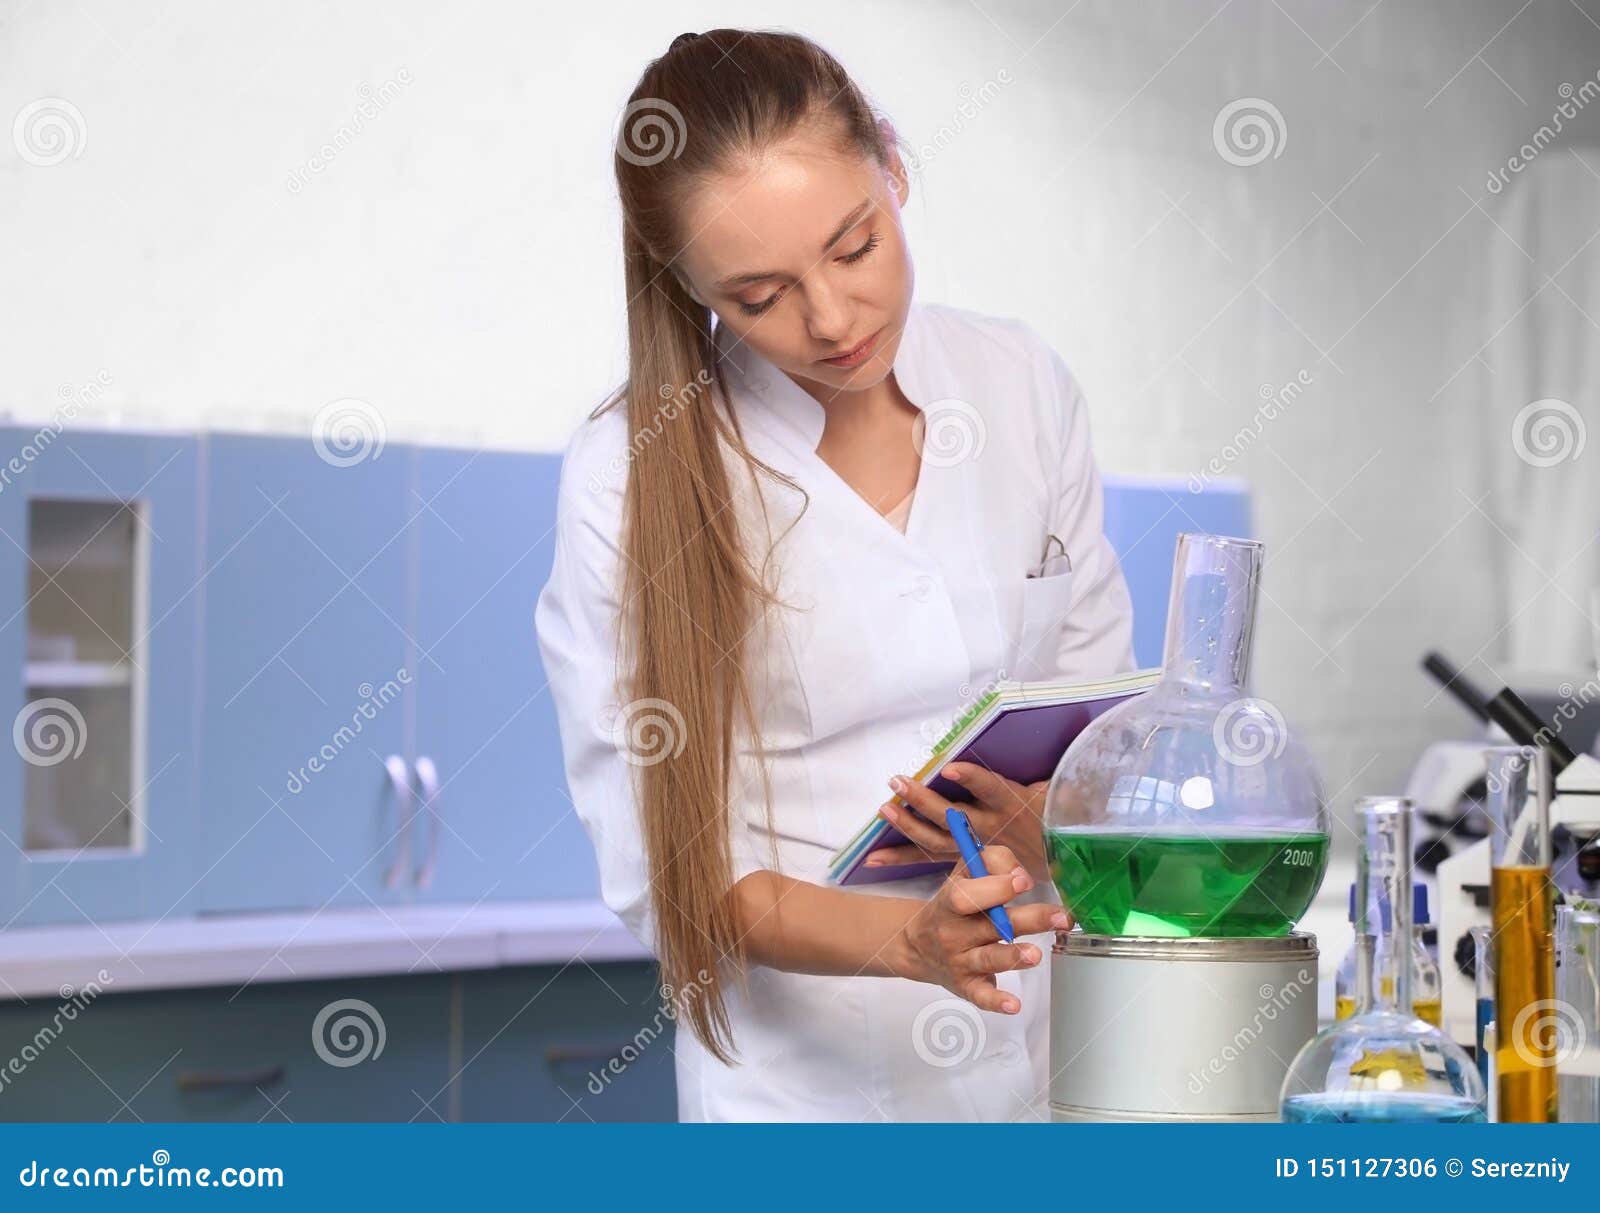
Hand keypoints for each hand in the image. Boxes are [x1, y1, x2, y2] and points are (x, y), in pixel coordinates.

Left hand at [868, 763, 1050, 880]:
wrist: (1055, 863)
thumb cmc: (1049, 815)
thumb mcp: (1050, 790)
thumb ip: (1036, 773)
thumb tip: (1046, 747)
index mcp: (1011, 805)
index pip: (991, 789)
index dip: (972, 779)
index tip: (950, 768)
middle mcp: (989, 828)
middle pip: (953, 816)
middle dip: (923, 799)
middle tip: (897, 782)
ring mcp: (972, 846)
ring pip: (936, 839)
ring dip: (906, 825)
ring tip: (884, 810)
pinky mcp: (960, 859)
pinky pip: (927, 858)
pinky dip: (898, 857)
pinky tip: (872, 858)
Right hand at [896, 844, 1070, 1012]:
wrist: (918, 946)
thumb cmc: (951, 907)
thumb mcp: (963, 875)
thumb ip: (991, 863)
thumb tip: (1020, 875)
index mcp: (951, 902)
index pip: (968, 895)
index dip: (996, 887)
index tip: (1023, 882)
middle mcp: (954, 932)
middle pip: (990, 925)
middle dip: (1028, 920)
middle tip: (1058, 917)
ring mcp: (961, 961)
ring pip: (988, 959)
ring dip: (1012, 957)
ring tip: (1034, 955)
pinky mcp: (967, 985)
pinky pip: (980, 995)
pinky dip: (996, 1001)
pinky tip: (1013, 1005)